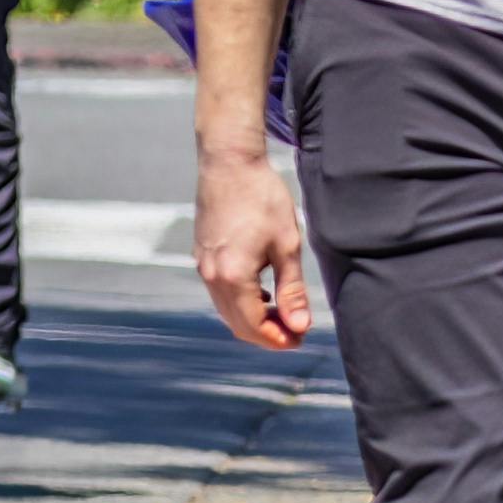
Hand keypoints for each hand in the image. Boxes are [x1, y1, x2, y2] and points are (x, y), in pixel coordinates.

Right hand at [199, 138, 311, 349]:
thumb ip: (292, 290)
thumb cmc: (262, 198)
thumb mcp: (286, 245)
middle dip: (266, 334)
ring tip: (282, 314)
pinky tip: (261, 294)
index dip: (278, 339)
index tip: (300, 338)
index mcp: (233, 277)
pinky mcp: (202, 255)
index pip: (253, 326)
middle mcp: (212, 276)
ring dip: (253, 319)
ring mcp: (203, 266)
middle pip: (237, 324)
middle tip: (295, 332)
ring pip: (227, 310)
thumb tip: (299, 327)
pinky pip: (219, 292)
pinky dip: (240, 302)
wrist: (229, 162)